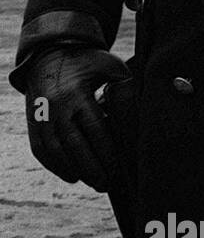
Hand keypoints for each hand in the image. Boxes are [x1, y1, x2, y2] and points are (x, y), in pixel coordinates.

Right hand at [26, 46, 129, 190]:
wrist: (52, 54)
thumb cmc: (90, 63)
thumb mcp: (112, 68)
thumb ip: (125, 93)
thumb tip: (136, 123)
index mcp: (77, 93)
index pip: (94, 128)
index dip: (106, 151)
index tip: (118, 167)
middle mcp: (56, 107)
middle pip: (73, 145)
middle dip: (91, 168)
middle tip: (106, 183)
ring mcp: (42, 116)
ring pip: (55, 151)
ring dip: (73, 170)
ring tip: (93, 182)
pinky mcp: (33, 122)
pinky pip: (41, 149)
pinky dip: (55, 166)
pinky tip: (72, 174)